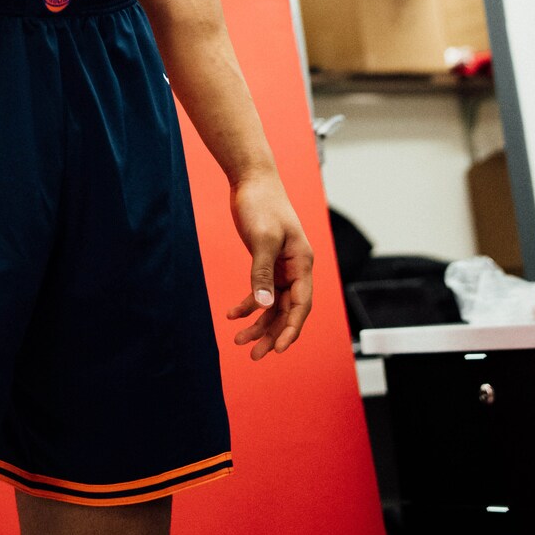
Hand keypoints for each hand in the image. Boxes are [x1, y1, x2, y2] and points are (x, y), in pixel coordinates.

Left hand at [224, 167, 313, 358]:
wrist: (251, 179)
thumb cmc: (261, 203)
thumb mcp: (262, 239)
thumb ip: (262, 272)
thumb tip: (263, 305)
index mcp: (303, 263)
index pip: (301, 306)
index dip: (291, 330)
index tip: (277, 350)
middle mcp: (296, 268)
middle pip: (287, 310)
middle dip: (271, 334)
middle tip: (253, 355)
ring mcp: (282, 266)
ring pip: (273, 304)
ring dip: (258, 323)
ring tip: (238, 341)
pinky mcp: (267, 261)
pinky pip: (261, 290)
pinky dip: (248, 303)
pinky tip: (231, 314)